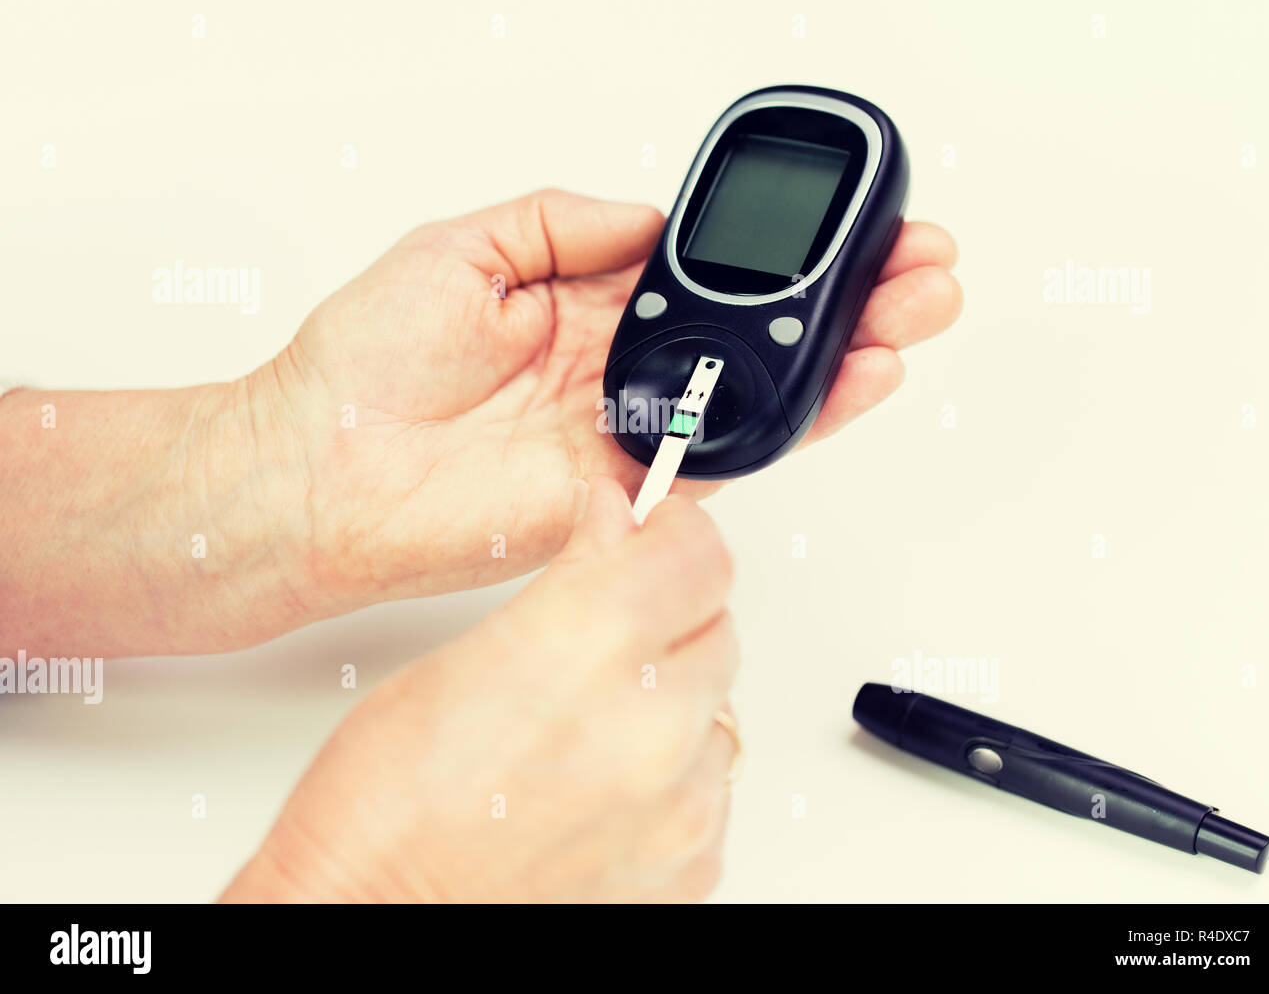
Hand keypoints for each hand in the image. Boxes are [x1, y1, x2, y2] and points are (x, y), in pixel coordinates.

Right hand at [222, 477, 738, 902]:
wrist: (372, 925)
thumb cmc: (383, 806)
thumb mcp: (465, 652)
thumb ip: (571, 575)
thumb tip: (617, 521)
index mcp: (591, 645)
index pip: (700, 553)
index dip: (673, 532)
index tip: (651, 534)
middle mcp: (653, 724)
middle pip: (716, 625)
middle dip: (668, 614)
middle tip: (602, 632)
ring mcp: (681, 804)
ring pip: (718, 708)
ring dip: (669, 699)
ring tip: (586, 725)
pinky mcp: (690, 863)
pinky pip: (709, 787)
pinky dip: (671, 774)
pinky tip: (598, 783)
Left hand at [269, 190, 960, 605]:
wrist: (321, 472)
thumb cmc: (366, 363)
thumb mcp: (465, 245)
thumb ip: (565, 221)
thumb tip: (652, 216)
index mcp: (584, 302)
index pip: (707, 272)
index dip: (777, 252)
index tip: (843, 223)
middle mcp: (620, 369)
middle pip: (755, 332)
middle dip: (844, 299)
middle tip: (917, 269)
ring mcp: (632, 431)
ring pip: (760, 393)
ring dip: (842, 356)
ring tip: (912, 315)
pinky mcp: (630, 492)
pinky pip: (726, 458)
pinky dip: (791, 423)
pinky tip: (851, 380)